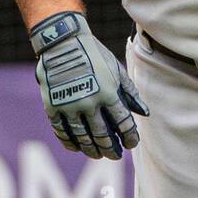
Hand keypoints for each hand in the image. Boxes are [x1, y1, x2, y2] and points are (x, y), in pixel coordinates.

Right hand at [30, 11, 148, 159]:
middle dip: (111, 149)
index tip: (131, 144)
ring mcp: (69, 105)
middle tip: (115, 155)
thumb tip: (144, 113)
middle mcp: (89, 102)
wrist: (63, 42)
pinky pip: (61, 131)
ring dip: (92, 149)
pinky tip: (77, 148)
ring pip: (82, 137)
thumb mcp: (116, 69)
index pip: (123, 123)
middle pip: (102, 135)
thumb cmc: (94, 54)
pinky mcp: (53, 106)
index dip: (129, 137)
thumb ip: (130, 92)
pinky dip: (70, 142)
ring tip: (97, 155)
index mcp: (108, 93)